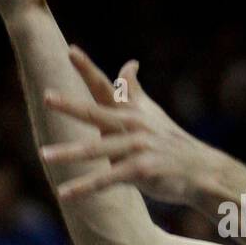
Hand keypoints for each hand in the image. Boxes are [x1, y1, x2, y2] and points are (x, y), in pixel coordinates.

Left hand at [40, 46, 213, 204]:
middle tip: (47, 97)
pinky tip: (64, 194)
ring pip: (97, 149)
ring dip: (70, 153)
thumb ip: (133, 92)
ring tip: (45, 154)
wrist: (201, 170)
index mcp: (132, 111)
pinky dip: (85, 187)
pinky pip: (106, 180)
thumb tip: (128, 64)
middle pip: (96, 112)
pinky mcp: (140, 171)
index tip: (71, 50)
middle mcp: (134, 125)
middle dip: (71, 105)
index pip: (106, 86)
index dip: (88, 68)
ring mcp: (137, 147)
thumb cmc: (171, 142)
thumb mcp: (152, 113)